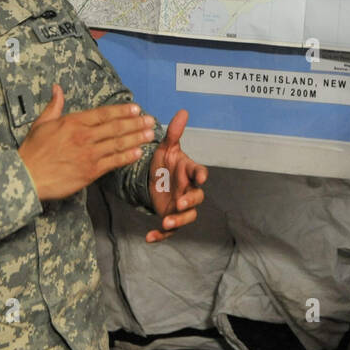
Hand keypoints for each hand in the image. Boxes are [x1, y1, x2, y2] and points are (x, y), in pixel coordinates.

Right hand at [18, 84, 156, 200]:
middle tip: (151, 120)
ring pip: (117, 144)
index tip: (136, 109)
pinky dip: (126, 157)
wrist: (27, 177)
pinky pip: (113, 162)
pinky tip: (138, 153)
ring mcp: (88, 154)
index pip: (103, 113)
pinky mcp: (90, 171)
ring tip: (150, 134)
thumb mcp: (41, 123)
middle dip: (136, 123)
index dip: (122, 111)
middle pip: (115, 127)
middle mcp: (84, 136)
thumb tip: (57, 88)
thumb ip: (54, 105)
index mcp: (73, 122)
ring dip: (136, 138)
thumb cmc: (33, 150)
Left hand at [146, 109, 207, 242]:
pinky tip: (149, 238)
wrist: (153, 180)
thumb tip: (182, 111)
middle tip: (179, 203)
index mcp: (188, 172)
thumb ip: (174, 133)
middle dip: (189, 202)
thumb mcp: (166, 148)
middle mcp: (188, 190)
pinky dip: (160, 236)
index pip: (199, 173)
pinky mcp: (170, 217)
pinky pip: (169, 231)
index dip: (200, 176)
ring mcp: (181, 206)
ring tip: (166, 222)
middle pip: (196, 198)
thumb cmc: (164, 163)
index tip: (199, 178)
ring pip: (186, 217)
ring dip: (178, 220)